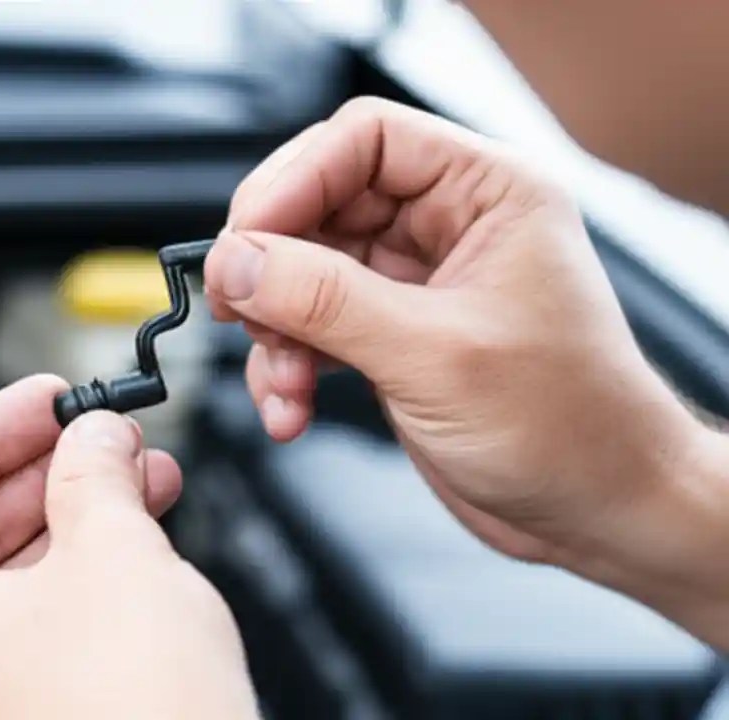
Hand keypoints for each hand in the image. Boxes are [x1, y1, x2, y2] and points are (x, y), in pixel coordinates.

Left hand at [0, 375, 259, 719]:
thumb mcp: (116, 556)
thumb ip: (95, 474)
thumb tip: (95, 437)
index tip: (47, 400)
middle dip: (42, 473)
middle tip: (103, 437)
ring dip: (67, 524)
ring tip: (140, 483)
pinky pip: (19, 644)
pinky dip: (71, 590)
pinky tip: (133, 553)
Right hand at [204, 97, 728, 645]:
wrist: (598, 512)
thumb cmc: (568, 427)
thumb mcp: (434, 355)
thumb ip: (326, 301)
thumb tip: (237, 261)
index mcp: (487, 193)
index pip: (364, 141)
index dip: (293, 181)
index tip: (245, 240)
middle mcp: (449, 225)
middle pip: (320, 203)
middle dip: (273, 264)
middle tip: (239, 308)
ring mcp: (416, 282)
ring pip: (304, 270)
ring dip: (276, 328)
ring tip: (281, 380)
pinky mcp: (392, 335)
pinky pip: (311, 325)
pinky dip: (287, 365)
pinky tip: (291, 406)